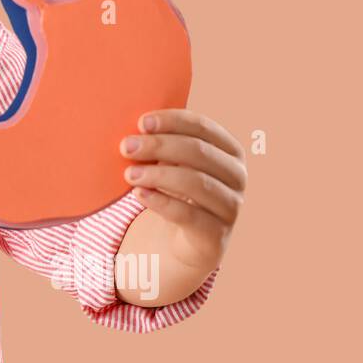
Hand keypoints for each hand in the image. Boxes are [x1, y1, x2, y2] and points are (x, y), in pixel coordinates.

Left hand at [118, 109, 246, 268]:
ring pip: (196, 182)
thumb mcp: (173, 163)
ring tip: (129, 174)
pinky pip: (188, 215)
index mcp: (229, 150)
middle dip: (159, 146)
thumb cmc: (176, 191)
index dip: (173, 121)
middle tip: (126, 147)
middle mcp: (237, 176)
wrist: (182, 241)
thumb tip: (135, 128)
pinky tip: (139, 194)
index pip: (203, 127)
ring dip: (158, 174)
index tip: (142, 123)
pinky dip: (161, 202)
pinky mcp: (216, 234)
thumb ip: (162, 144)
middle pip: (199, 152)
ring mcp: (230, 206)